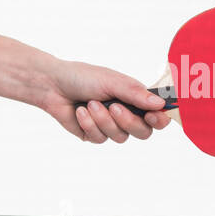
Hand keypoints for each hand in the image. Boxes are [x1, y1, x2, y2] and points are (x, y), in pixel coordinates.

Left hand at [40, 59, 172, 142]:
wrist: (53, 85)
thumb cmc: (83, 77)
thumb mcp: (111, 81)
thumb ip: (135, 94)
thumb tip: (161, 104)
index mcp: (134, 98)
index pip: (157, 115)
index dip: (160, 119)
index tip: (153, 116)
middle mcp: (125, 113)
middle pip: (143, 132)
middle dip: (128, 122)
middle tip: (114, 107)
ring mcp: (110, 126)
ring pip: (120, 137)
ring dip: (104, 120)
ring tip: (90, 104)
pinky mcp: (94, 134)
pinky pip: (100, 138)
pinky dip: (89, 124)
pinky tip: (79, 111)